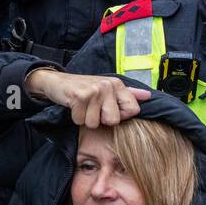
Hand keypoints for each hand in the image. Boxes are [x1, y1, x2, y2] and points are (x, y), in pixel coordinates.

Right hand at [23, 70, 150, 127]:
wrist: (57, 82)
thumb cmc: (84, 87)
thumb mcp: (107, 88)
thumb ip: (128, 93)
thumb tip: (148, 96)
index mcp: (118, 84)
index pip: (133, 110)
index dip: (120, 116)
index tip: (108, 110)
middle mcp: (108, 85)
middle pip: (113, 120)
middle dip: (100, 120)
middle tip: (92, 109)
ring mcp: (94, 90)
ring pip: (94, 123)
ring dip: (85, 119)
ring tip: (82, 108)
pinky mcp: (79, 97)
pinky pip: (81, 120)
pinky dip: (75, 117)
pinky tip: (74, 107)